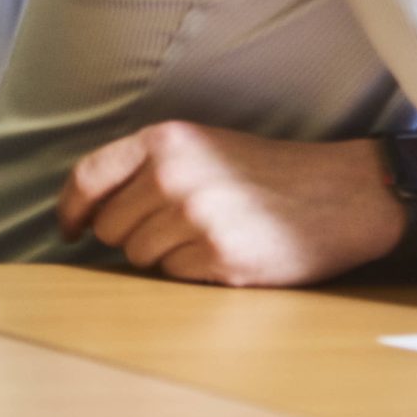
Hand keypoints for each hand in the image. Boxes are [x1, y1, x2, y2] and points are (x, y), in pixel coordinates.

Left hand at [55, 122, 416, 286]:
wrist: (345, 194)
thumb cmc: (275, 173)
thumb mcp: (210, 147)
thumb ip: (152, 167)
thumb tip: (91, 215)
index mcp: (170, 139)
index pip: (89, 177)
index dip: (71, 209)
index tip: (70, 230)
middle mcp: (176, 174)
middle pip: (110, 227)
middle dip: (134, 235)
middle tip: (179, 227)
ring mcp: (196, 216)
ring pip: (140, 257)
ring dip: (166, 255)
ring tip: (212, 235)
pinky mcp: (218, 256)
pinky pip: (174, 276)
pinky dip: (195, 271)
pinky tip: (230, 251)